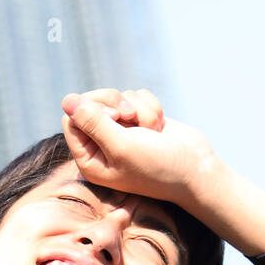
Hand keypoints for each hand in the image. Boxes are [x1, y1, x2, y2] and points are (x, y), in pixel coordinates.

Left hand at [61, 88, 216, 202]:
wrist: (197, 168)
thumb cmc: (157, 167)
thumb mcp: (122, 147)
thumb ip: (93, 123)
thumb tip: (67, 100)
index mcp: (89, 158)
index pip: (72, 119)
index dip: (91, 109)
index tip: (114, 116)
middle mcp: (102, 144)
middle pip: (92, 103)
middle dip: (115, 103)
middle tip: (131, 116)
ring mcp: (122, 131)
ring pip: (118, 97)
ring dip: (138, 107)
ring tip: (151, 129)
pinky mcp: (140, 120)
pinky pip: (136, 96)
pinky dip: (150, 106)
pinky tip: (160, 126)